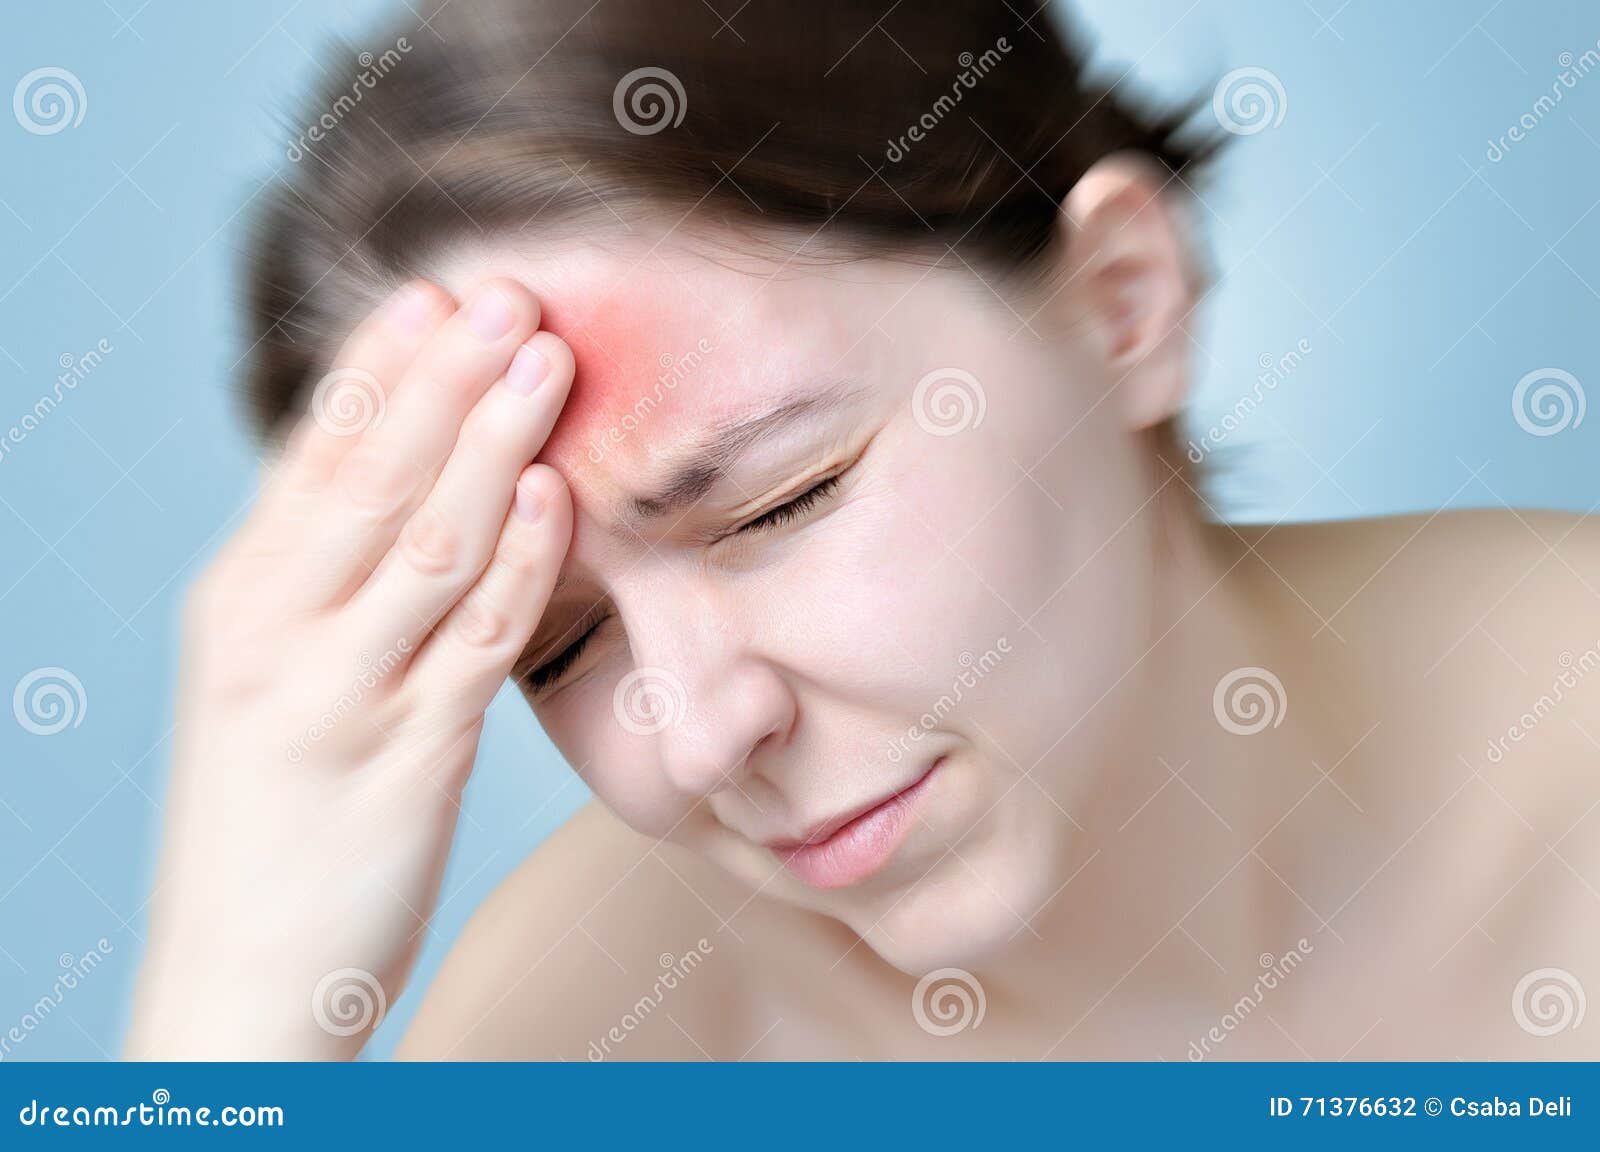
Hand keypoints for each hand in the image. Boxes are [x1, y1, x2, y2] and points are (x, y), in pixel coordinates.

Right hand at [127, 279, 573, 1058]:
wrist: (239, 979)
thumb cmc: (268, 821)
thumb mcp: (265, 680)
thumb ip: (322, 587)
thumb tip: (399, 488)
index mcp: (239, 600)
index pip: (312, 457)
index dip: (378, 369)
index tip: (435, 292)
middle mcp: (275, 634)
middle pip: (369, 478)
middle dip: (442, 378)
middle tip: (507, 291)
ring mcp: (335, 697)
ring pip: (422, 542)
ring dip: (489, 444)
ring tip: (545, 360)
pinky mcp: (402, 764)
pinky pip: (469, 644)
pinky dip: (512, 565)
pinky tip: (552, 499)